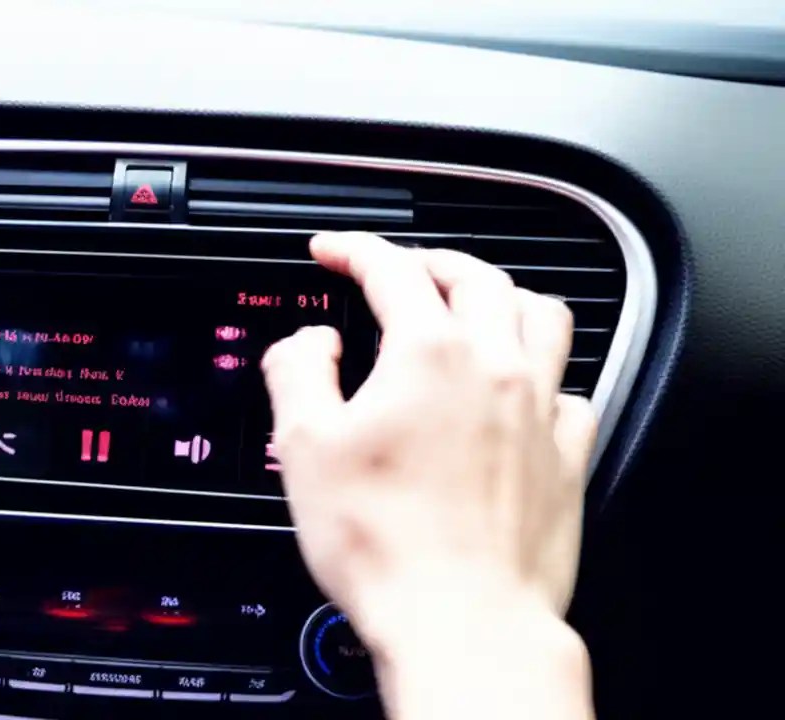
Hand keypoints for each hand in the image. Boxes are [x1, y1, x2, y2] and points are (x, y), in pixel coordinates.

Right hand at [263, 233, 596, 716]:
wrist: (462, 621)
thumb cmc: (385, 545)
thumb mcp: (304, 448)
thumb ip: (299, 373)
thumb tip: (309, 343)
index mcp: (428, 353)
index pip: (391, 268)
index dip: (354, 248)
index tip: (333, 250)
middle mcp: (494, 367)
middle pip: (475, 276)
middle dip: (431, 259)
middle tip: (399, 268)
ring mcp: (540, 410)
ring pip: (542, 315)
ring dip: (503, 295)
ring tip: (475, 303)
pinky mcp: (568, 457)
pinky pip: (571, 388)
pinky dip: (544, 372)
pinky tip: (523, 388)